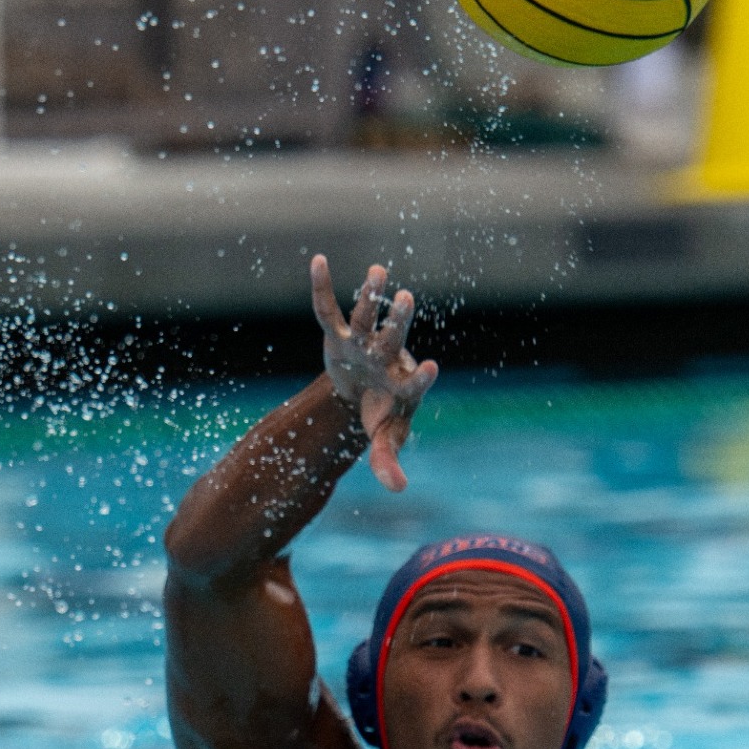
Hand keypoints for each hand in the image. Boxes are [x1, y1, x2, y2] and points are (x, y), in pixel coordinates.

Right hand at [312, 254, 435, 491]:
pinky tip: (318, 260)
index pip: (415, 383)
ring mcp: (364, 343)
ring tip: (377, 272)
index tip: (431, 367)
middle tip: (407, 299)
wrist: (365, 395)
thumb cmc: (381, 415)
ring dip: (371, 295)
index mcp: (403, 387)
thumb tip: (398, 488)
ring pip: (368, 317)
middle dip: (398, 321)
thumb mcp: (385, 440)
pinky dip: (322, 286)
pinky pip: (327, 309)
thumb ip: (388, 462)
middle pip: (393, 339)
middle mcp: (387, 359)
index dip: (422, 377)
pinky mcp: (340, 334)